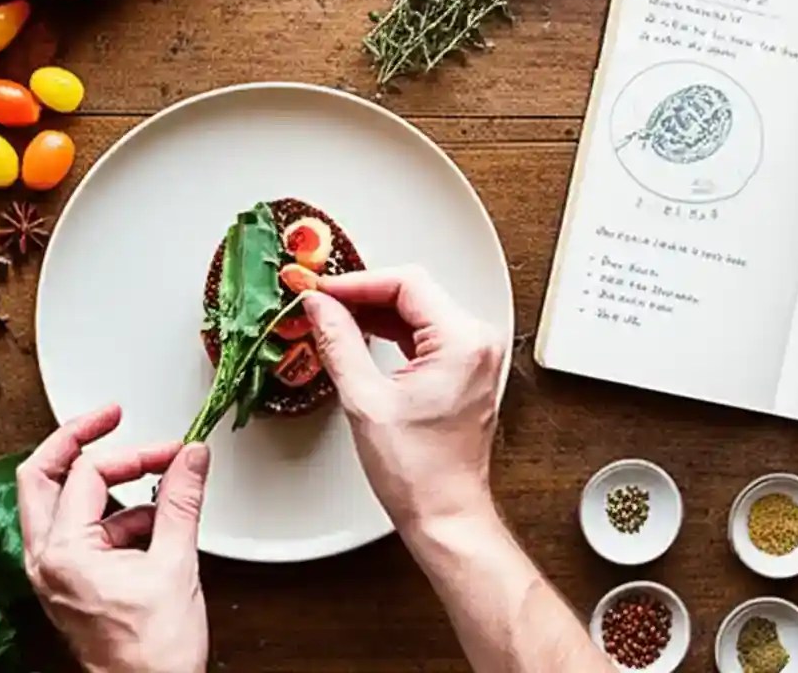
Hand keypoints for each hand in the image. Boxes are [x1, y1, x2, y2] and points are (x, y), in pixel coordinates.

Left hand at [16, 405, 211, 672]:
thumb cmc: (152, 655)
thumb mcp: (176, 565)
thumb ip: (182, 501)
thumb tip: (191, 457)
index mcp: (63, 553)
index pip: (89, 474)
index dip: (135, 454)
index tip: (170, 450)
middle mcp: (46, 561)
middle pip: (43, 476)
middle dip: (79, 443)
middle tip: (109, 418)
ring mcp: (53, 574)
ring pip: (60, 503)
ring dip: (107, 488)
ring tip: (157, 489)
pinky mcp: (68, 583)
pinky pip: (81, 532)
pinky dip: (115, 519)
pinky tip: (155, 528)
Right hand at [303, 266, 505, 532]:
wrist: (445, 514)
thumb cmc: (419, 473)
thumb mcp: (365, 400)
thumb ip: (339, 342)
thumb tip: (320, 306)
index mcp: (462, 342)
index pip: (405, 284)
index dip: (356, 283)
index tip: (322, 289)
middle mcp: (477, 343)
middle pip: (413, 292)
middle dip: (363, 294)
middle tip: (321, 301)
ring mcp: (474, 356)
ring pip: (417, 311)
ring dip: (374, 312)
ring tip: (333, 318)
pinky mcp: (464, 370)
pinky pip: (425, 334)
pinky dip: (391, 331)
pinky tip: (359, 336)